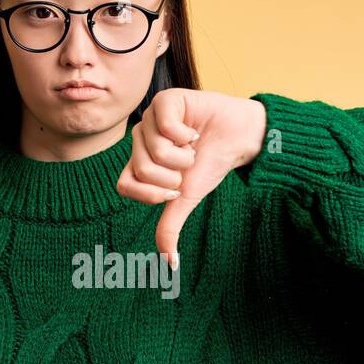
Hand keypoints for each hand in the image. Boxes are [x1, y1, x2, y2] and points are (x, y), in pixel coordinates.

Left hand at [115, 89, 266, 266]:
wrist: (239, 139)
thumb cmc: (210, 165)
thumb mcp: (188, 199)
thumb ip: (170, 226)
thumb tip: (169, 263)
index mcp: (138, 162)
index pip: (124, 186)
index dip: (152, 194)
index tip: (176, 189)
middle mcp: (139, 140)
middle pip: (142, 170)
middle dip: (173, 176)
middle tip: (188, 164)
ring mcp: (150, 118)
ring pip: (154, 150)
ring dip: (183, 156)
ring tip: (193, 146)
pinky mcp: (165, 100)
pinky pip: (166, 126)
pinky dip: (186, 135)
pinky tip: (195, 131)